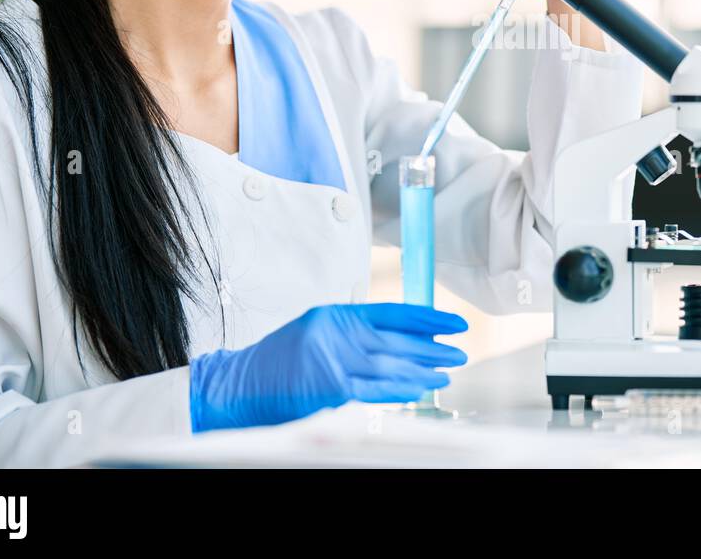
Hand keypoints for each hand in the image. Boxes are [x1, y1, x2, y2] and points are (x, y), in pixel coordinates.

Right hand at [189, 302, 467, 430]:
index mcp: (335, 315)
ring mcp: (333, 360)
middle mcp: (336, 333)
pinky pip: (376, 388)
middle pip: (397, 339)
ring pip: (391, 363)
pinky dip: (401, 389)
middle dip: (432, 346)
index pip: (392, 312)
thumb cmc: (280, 361)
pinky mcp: (331, 388)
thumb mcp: (317, 332)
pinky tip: (421, 389)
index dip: (426, 317)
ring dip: (423, 369)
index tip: (453, 322)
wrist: (240, 386)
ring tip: (448, 372)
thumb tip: (403, 338)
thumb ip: (354, 332)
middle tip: (460, 350)